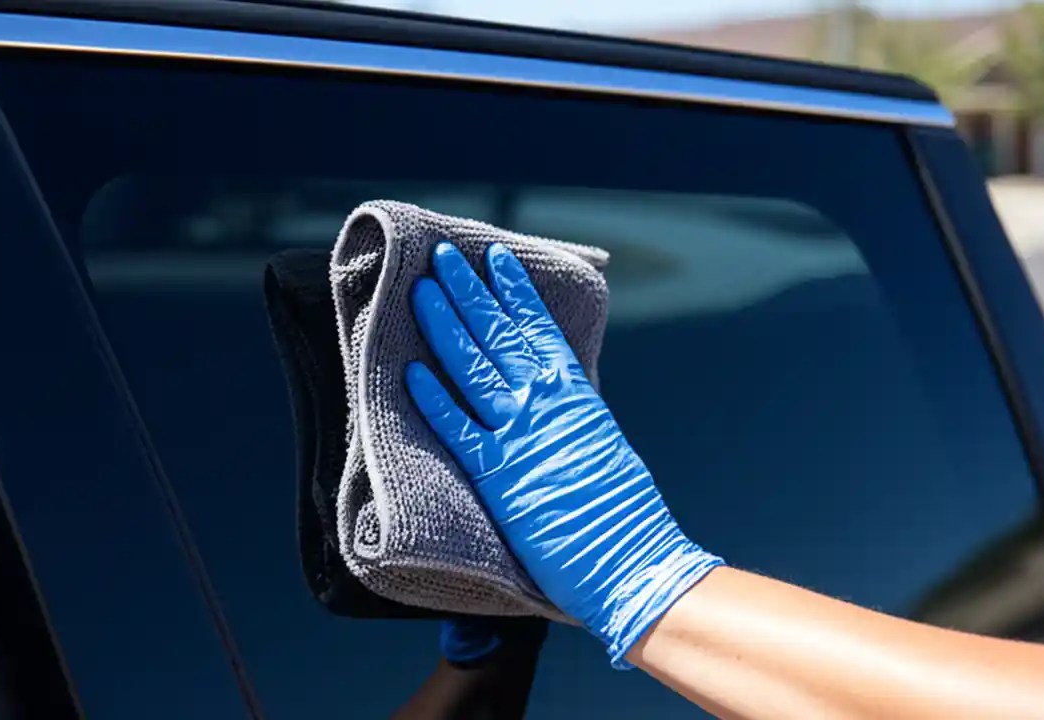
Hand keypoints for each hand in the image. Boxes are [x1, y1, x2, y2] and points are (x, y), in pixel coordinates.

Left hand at [406, 242, 722, 666]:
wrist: (634, 560)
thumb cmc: (622, 513)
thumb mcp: (601, 443)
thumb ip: (571, 414)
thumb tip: (553, 395)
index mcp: (574, 395)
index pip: (538, 328)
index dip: (512, 291)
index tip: (493, 259)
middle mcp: (545, 404)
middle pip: (499, 334)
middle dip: (468, 290)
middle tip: (442, 255)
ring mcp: (520, 435)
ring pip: (474, 366)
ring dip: (445, 324)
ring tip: (422, 289)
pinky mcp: (499, 476)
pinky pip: (458, 428)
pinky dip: (434, 398)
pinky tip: (410, 370)